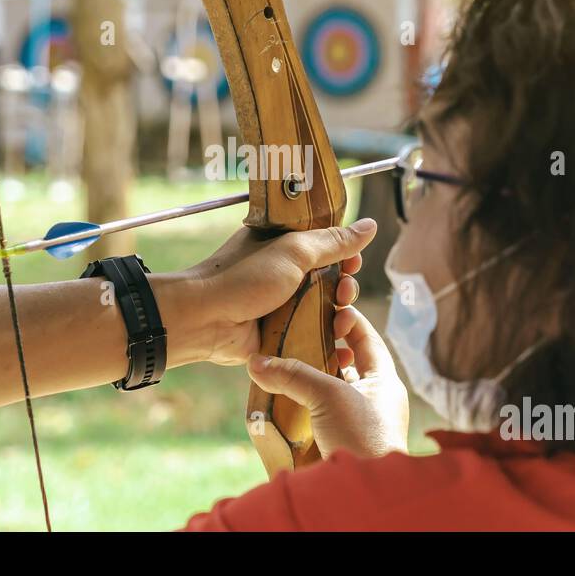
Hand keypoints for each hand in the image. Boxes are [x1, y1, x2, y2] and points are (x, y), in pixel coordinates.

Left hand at [178, 218, 377, 364]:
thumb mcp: (292, 252)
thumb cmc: (243, 278)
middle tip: (345, 294)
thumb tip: (370, 225)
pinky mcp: (279, 332)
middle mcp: (282, 273)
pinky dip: (328, 342)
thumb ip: (333, 242)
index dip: (344, 255)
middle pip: (328, 280)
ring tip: (343, 321)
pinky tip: (342, 349)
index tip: (355, 263)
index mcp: (282, 245)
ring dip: (340, 316)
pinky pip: (310, 336)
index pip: (325, 246)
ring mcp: (280, 304)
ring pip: (323, 310)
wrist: (205, 320)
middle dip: (345, 288)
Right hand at [247, 304, 408, 459]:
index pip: (369, 340)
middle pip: (348, 365)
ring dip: (311, 380)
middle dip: (324, 349)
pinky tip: (284, 401)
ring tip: (286, 365)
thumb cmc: (363, 439)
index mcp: (385, 382)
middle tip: (297, 334)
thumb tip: (257, 361)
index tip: (328, 306)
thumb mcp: (330, 396)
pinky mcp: (340, 443)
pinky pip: (321, 417)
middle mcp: (374, 401)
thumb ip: (294, 375)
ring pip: (333, 392)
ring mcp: (358, 423)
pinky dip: (304, 407)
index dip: (350, 320)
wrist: (364, 493)